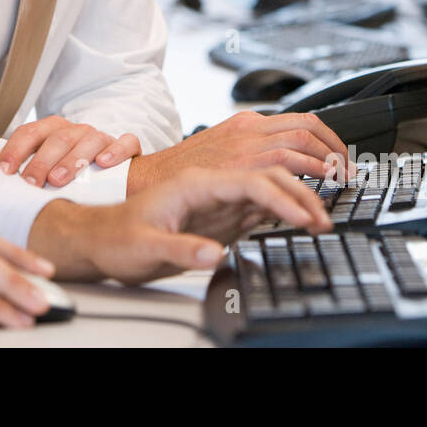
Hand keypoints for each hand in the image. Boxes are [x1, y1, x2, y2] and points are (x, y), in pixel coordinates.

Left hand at [0, 114, 141, 187]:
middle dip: (41, 160)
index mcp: (53, 131)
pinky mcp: (129, 148)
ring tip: (58, 179)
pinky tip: (103, 163)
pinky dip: (115, 150)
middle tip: (30, 182)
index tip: (3, 170)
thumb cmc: (74, 181)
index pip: (30, 132)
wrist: (119, 181)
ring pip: (89, 140)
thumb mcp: (48, 175)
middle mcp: (77, 131)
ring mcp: (103, 138)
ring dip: (72, 159)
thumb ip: (29, 176)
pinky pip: (126, 142)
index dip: (15, 149)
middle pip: (58, 138)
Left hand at [29, 167, 331, 284]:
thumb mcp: (143, 247)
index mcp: (195, 181)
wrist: (103, 236)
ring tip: (321, 215)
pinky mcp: (221, 206)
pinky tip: (301, 216)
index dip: (282, 198)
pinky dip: (286, 204)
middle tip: (324, 219)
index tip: (305, 218)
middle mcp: (211, 179)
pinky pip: (261, 197)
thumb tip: (212, 254)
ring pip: (271, 179)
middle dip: (302, 192)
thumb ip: (179, 250)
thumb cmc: (118, 237)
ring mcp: (219, 191)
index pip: (252, 180)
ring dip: (300, 192)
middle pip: (269, 171)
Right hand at [125, 110, 353, 196]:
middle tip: (347, 171)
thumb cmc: (180, 175)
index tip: (340, 158)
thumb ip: (253, 160)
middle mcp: (248, 130)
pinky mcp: (240, 165)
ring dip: (328, 164)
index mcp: (245, 124)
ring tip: (339, 183)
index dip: (328, 140)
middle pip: (308, 127)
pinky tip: (318, 192)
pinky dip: (309, 176)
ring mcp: (245, 146)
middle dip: (336, 150)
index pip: (300, 121)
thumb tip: (286, 176)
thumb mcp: (221, 155)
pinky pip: (286, 164)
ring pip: (302, 143)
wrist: (148, 181)